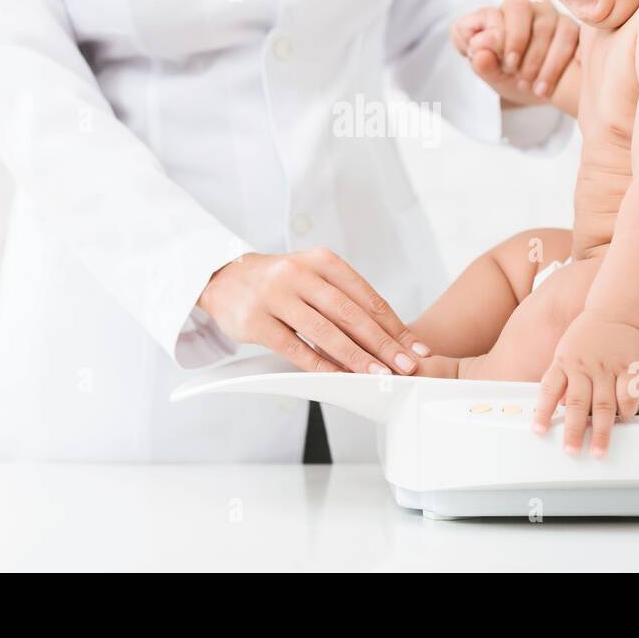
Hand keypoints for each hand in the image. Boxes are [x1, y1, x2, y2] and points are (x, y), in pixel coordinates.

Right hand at [197, 249, 429, 374]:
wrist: (223, 277)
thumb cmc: (279, 281)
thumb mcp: (313, 276)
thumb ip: (344, 299)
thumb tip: (388, 334)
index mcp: (321, 261)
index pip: (365, 296)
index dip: (393, 324)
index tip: (415, 347)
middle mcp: (299, 274)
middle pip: (349, 313)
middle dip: (382, 342)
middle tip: (405, 365)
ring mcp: (275, 296)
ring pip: (324, 331)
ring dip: (355, 356)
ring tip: (378, 375)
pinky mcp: (255, 321)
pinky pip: (293, 347)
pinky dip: (319, 364)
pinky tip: (338, 376)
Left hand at [450, 0, 577, 105]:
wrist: (541, 92)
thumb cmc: (511, 78)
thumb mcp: (495, 78)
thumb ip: (484, 66)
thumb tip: (480, 53)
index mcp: (494, 17)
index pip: (490, 13)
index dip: (496, 37)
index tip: (504, 63)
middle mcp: (520, 9)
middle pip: (518, 7)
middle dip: (517, 40)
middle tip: (516, 71)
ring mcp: (546, 14)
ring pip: (544, 24)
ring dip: (538, 59)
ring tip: (535, 88)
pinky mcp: (569, 26)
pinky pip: (568, 34)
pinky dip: (559, 61)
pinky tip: (553, 81)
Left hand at [531, 311, 638, 457]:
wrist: (618, 309)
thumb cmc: (590, 332)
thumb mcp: (567, 351)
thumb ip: (563, 377)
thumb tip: (560, 406)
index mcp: (565, 362)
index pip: (549, 389)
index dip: (543, 412)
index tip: (539, 431)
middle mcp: (584, 366)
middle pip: (577, 403)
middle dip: (574, 431)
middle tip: (572, 450)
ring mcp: (607, 367)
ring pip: (604, 404)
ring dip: (602, 431)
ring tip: (599, 450)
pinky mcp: (629, 366)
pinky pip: (629, 393)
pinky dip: (627, 409)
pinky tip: (625, 418)